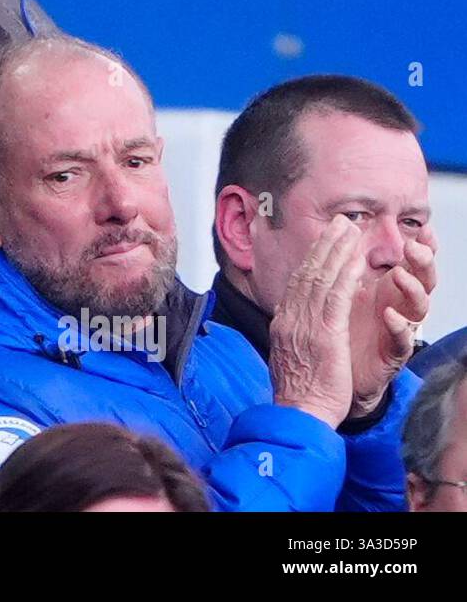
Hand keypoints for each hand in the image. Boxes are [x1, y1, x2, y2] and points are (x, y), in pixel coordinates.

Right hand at [269, 215, 364, 427]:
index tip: (324, 241)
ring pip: (320, 280)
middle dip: (324, 246)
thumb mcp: (288, 358)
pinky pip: (335, 300)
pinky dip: (344, 277)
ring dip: (337, 252)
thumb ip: (293, 336)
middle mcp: (290, 319)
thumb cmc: (298, 394)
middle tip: (340, 223)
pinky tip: (356, 262)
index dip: (312, 259)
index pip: (297, 284)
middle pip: (307, 273)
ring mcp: (305, 326)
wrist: (298, 414)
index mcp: (283, 324)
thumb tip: (296, 324)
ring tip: (351, 232)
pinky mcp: (323, 336)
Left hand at [348, 227, 435, 417]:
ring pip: (419, 307)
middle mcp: (400, 306)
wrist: (338, 373)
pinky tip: (389, 315)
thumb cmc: (346, 329)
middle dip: (422, 262)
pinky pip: (401, 339)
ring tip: (400, 276)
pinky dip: (397, 326)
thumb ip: (351, 266)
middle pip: (423, 280)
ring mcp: (400, 329)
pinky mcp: (392, 352)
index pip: (412, 264)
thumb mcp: (348, 291)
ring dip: (411, 289)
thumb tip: (347, 232)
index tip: (424, 229)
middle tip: (413, 246)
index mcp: (390, 289)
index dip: (421, 247)